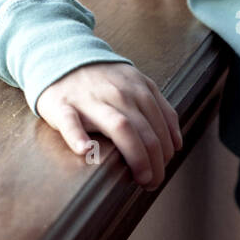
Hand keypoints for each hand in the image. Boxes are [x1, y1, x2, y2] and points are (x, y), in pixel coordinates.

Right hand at [36, 62, 183, 189]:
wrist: (62, 57)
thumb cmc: (102, 79)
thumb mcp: (136, 82)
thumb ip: (159, 108)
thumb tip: (176, 143)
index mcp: (138, 89)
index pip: (160, 124)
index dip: (166, 151)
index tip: (163, 168)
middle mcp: (119, 93)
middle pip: (145, 130)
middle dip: (155, 161)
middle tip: (153, 182)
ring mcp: (91, 99)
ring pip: (120, 127)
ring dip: (136, 155)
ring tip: (141, 177)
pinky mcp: (63, 105)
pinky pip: (71, 122)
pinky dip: (78, 136)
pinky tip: (84, 150)